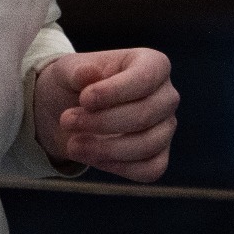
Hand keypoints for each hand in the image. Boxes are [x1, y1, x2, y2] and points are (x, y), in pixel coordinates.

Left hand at [32, 48, 177, 182]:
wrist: (69, 110)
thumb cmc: (74, 84)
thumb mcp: (67, 70)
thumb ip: (76, 71)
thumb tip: (89, 73)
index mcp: (153, 64)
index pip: (145, 77)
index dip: (114, 91)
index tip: (83, 99)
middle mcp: (166, 96)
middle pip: (145, 114)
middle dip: (102, 122)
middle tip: (66, 120)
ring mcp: (166, 127)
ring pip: (147, 145)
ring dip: (105, 148)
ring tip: (73, 144)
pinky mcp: (159, 156)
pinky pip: (149, 170)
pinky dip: (118, 167)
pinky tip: (91, 157)